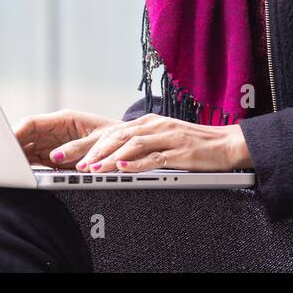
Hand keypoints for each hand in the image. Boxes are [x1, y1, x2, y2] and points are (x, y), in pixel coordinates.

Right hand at [13, 109, 119, 167]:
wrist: (128, 143)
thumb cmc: (116, 136)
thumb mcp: (97, 142)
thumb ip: (76, 149)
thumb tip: (55, 157)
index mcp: (64, 119)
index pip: (32, 123)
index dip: (16, 132)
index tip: (5, 142)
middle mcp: (56, 129)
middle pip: (26, 135)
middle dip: (12, 145)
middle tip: (1, 159)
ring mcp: (54, 142)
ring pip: (28, 147)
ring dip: (17, 157)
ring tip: (6, 167)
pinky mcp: (55, 156)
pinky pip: (35, 158)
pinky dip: (26, 165)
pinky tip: (19, 171)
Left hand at [50, 114, 251, 173]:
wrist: (227, 143)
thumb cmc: (194, 144)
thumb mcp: (163, 139)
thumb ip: (140, 144)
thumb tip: (112, 156)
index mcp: (147, 123)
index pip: (110, 132)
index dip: (85, 143)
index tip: (65, 154)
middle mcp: (154, 126)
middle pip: (115, 136)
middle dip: (89, 150)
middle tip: (69, 163)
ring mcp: (167, 137)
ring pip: (131, 145)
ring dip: (108, 158)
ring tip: (92, 169)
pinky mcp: (180, 151)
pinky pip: (155, 157)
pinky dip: (136, 164)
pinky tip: (122, 169)